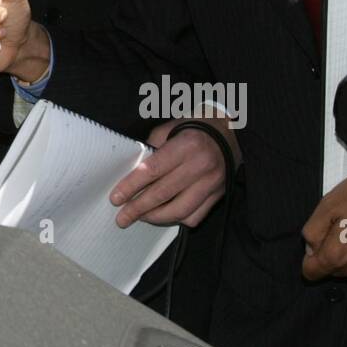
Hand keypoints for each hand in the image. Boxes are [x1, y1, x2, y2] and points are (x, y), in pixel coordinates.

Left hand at [109, 119, 237, 228]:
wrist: (229, 132)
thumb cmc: (194, 127)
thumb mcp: (169, 128)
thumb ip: (150, 147)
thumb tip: (131, 170)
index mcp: (186, 145)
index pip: (153, 170)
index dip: (131, 186)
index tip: (116, 198)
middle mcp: (200, 166)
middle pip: (163, 193)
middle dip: (138, 208)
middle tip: (122, 218)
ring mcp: (212, 183)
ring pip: (179, 210)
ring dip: (156, 217)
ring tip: (141, 218)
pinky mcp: (219, 195)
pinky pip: (195, 216)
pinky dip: (177, 219)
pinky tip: (164, 215)